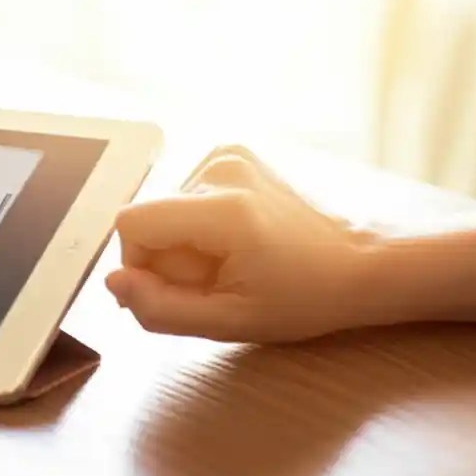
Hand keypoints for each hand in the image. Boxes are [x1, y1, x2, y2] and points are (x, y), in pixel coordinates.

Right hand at [105, 145, 379, 342]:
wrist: (362, 262)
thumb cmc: (304, 297)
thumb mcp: (229, 322)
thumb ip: (160, 309)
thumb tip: (113, 283)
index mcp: (223, 207)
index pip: (130, 224)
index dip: (140, 264)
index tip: (180, 289)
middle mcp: (222, 167)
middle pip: (149, 220)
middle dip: (171, 259)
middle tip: (221, 281)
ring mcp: (230, 155)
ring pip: (166, 210)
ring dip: (187, 244)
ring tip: (236, 261)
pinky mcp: (234, 153)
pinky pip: (186, 196)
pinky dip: (201, 224)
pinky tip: (238, 240)